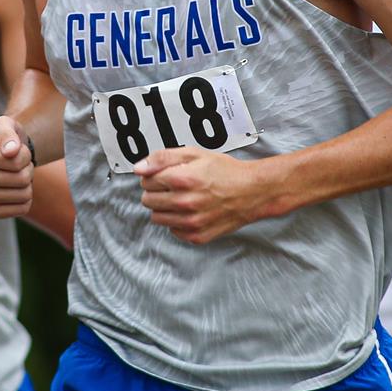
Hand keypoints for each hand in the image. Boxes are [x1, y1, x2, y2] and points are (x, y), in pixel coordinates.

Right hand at [0, 116, 32, 218]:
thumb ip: (7, 133)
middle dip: (27, 169)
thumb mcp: (6, 124)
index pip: (16, 162)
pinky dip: (26, 199)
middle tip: (19, 164)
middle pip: (21, 179)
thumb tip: (10, 151)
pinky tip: (15, 190)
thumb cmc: (5, 138)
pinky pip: (22, 209)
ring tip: (17, 174)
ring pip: (24, 195)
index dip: (24, 154)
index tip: (17, 150)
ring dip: (28, 183)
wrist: (3, 155)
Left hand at [135, 147, 265, 243]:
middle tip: (173, 186)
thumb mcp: (194, 154)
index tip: (165, 175)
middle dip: (156, 192)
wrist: (252, 191)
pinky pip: (173, 230)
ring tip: (181, 198)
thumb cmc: (225, 172)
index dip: (153, 175)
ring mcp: (191, 222)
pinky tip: (190, 211)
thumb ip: (162, 158)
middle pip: (147, 200)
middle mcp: (185, 203)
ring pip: (157, 218)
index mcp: (182, 179)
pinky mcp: (197, 236)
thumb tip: (139, 168)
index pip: (146, 181)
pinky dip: (177, 221)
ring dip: (164, 208)